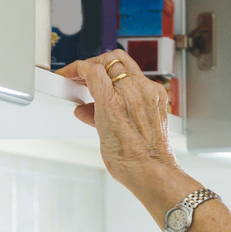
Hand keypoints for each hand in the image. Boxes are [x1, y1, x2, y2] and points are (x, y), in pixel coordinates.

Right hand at [58, 50, 176, 185]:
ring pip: (127, 65)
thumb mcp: (101, 134)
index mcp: (114, 102)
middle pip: (111, 60)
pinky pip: (140, 78)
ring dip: (110, 71)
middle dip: (94, 64)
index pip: (93, 69)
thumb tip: (83, 109)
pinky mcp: (159, 97)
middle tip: (84, 75)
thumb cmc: (128, 160)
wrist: (152, 171)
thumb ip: (91, 115)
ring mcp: (149, 93)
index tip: (72, 73)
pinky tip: (119, 94)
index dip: (78, 68)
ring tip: (99, 85)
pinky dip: (126, 82)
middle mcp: (134, 93)